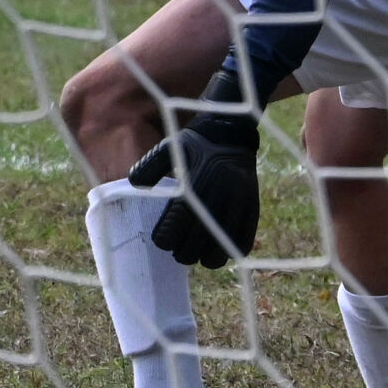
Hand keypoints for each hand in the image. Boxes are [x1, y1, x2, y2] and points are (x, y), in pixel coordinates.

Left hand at [126, 96, 259, 269]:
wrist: (231, 130)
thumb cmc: (195, 143)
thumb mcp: (168, 148)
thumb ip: (149, 166)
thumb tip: (134, 185)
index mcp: (196, 181)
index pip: (179, 220)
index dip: (168, 237)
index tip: (161, 241)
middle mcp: (219, 193)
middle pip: (200, 238)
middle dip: (185, 252)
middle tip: (177, 254)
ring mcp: (238, 201)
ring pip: (223, 243)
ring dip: (209, 257)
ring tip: (199, 258)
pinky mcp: (252, 205)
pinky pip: (245, 236)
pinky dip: (233, 249)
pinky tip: (221, 252)